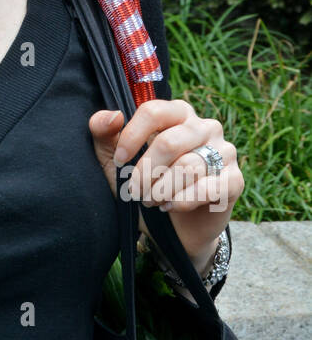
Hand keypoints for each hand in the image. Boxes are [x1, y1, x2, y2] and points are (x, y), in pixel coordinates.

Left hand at [89, 99, 242, 273]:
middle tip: (136, 191)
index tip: (120, 161)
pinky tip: (171, 207)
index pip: (154, 111)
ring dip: (162, 190)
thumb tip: (113, 116)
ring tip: (152, 200)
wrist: (171, 228)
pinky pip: (208, 188)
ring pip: (188, 167)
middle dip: (145, 172)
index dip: (132, 137)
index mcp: (178, 113)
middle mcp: (205, 126)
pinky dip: (182, 201)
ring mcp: (225, 152)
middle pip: (169, 142)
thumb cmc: (144, 184)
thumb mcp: (115, 161)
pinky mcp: (234, 180)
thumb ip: (104, 133)